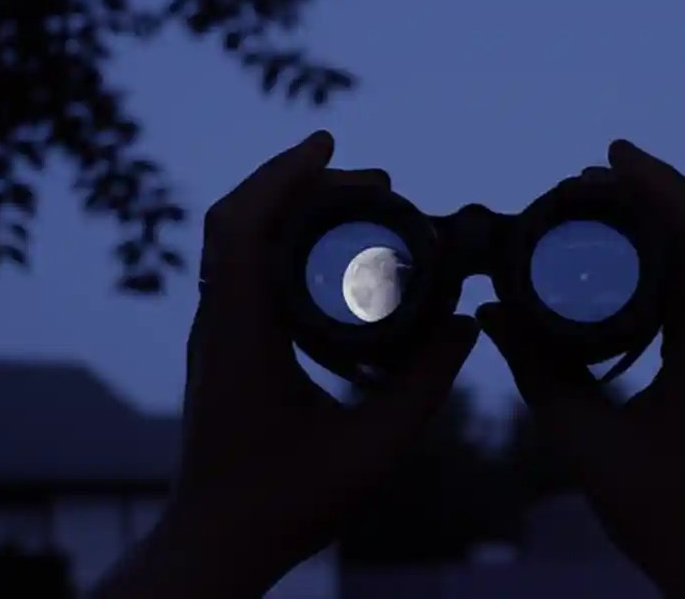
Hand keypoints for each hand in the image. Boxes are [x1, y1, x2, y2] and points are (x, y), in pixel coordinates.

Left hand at [95, 131, 479, 597]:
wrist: (218, 541)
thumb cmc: (285, 503)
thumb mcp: (373, 448)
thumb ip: (426, 385)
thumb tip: (469, 325)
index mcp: (241, 335)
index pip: (244, 226)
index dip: (284, 174)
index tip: (332, 144)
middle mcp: (217, 323)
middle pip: (236, 219)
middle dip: (298, 181)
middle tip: (375, 181)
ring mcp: (215, 333)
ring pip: (233, 241)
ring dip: (287, 206)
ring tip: (355, 200)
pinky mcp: (224, 346)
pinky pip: (241, 268)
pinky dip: (281, 238)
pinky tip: (326, 250)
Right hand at [477, 139, 684, 597]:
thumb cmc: (669, 515)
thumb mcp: (588, 442)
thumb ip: (538, 373)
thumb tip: (491, 314)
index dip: (656, 182)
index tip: (609, 152)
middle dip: (651, 199)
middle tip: (584, 182)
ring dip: (663, 232)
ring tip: (601, 213)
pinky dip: (671, 270)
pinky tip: (630, 274)